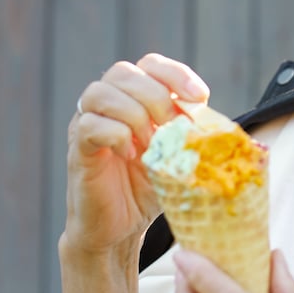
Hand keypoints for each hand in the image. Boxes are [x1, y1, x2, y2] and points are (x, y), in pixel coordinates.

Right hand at [63, 53, 210, 257]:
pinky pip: (89, 125)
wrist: (120, 228)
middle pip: (124, 72)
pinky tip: (131, 156)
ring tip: (150, 142)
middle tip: (171, 127)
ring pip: (100, 92)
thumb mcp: (178, 154)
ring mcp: (86, 124)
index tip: (201, 97)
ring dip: (135, 114)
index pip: (150, 64)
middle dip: (156, 96)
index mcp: (133, 99)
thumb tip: (215, 119)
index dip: (176, 73)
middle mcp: (106, 105)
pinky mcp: (77, 149)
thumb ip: (191, 132)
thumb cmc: (150, 187)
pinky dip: (117, 136)